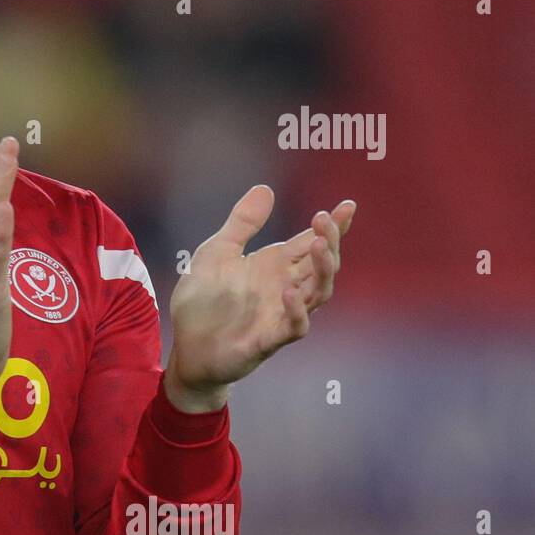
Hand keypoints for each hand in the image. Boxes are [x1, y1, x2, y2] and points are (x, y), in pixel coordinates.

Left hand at [164, 185, 355, 409]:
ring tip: (318, 246)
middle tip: (324, 219)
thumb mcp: (217, 253)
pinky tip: (290, 292)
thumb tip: (265, 188)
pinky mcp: (269, 339)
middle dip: (329, 241)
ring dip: (322, 270)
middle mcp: (285, 288)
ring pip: (318, 293)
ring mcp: (280, 314)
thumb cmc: (203, 301)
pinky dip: (297, 311)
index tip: (348, 205)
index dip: (333, 227)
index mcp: (275, 266)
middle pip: (321, 265)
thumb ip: (242, 224)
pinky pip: (294, 327)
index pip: (311, 242)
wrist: (186, 346)